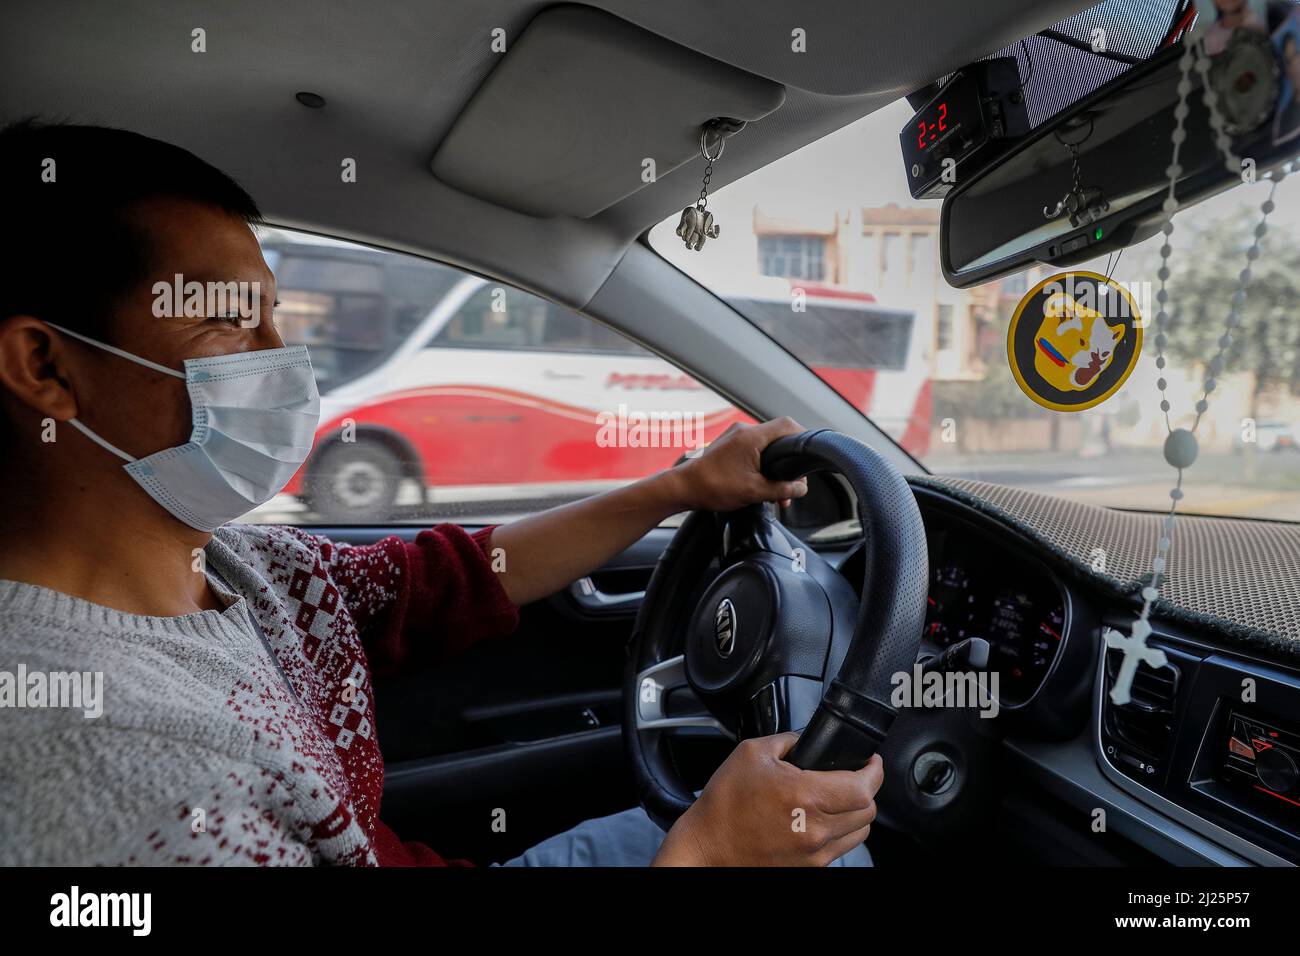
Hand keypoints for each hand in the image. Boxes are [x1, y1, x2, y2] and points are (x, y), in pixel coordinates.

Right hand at [651, 732, 882, 866]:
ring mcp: (814, 854)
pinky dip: (839, 832)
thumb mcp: (752, 753)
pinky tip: (819, 819)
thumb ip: (789, 739)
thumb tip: (809, 740)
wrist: (708, 848)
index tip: (871, 762)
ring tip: (836, 799)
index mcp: (804, 796)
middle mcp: (815, 830)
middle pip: (868, 811)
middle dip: (865, 789)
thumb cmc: (725, 804)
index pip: (864, 787)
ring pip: (860, 833)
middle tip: (852, 776)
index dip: (874, 771)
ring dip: (855, 813)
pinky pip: (840, 849)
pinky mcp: (809, 868)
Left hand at [667, 417, 808, 512]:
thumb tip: (802, 488)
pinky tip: (761, 485)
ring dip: (774, 467)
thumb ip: (782, 489)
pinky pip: (753, 451)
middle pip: (778, 437)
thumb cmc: (712, 487)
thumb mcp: (754, 492)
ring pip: (765, 447)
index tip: (809, 454)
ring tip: (775, 492)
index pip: (788, 425)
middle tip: (792, 483)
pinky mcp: (728, 446)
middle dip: (788, 461)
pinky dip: (762, 465)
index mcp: (751, 437)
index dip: (803, 437)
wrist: (683, 489)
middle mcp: (743, 432)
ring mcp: (735, 438)